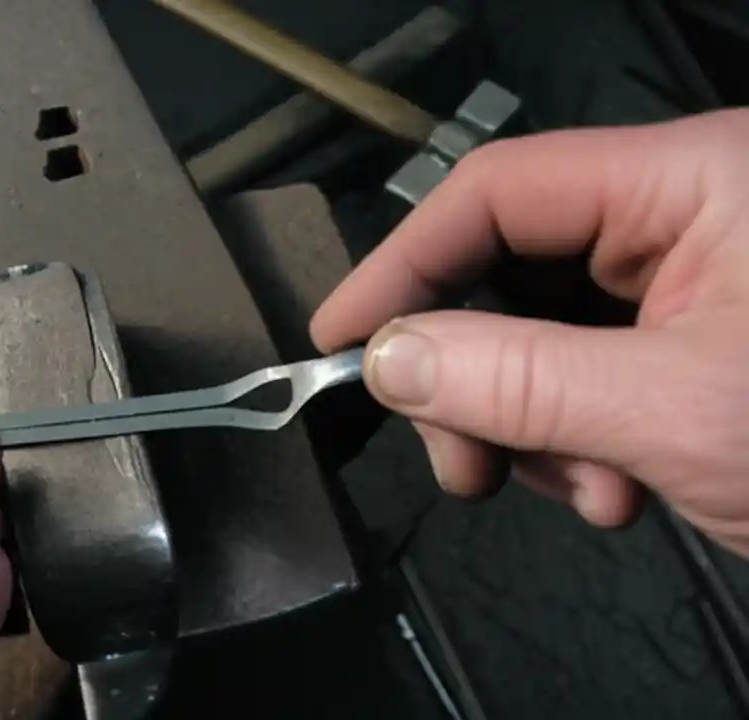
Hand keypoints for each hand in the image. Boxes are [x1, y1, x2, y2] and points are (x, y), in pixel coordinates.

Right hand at [311, 109, 748, 555]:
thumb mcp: (675, 412)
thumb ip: (517, 379)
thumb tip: (390, 358)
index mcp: (696, 180)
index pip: (500, 192)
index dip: (403, 263)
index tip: (340, 337)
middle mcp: (688, 215)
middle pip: (512, 269)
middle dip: (478, 375)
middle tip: (461, 459)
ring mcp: (695, 281)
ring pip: (543, 335)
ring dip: (534, 425)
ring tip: (587, 490)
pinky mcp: (699, 339)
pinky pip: (588, 375)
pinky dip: (579, 439)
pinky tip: (623, 487)